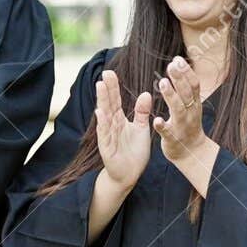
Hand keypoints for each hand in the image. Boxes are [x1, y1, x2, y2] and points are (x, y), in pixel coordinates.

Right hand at [93, 70, 153, 189]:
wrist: (129, 174)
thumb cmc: (134, 151)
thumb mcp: (141, 129)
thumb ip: (142, 112)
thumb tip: (145, 93)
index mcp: (119, 120)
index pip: (115, 100)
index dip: (113, 87)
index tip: (110, 72)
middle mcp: (111, 125)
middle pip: (108, 104)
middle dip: (106, 89)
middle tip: (105, 73)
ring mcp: (107, 136)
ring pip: (105, 116)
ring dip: (102, 101)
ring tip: (100, 86)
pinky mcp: (107, 148)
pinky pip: (105, 134)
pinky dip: (103, 123)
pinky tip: (100, 112)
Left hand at [152, 56, 212, 165]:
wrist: (191, 152)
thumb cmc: (188, 124)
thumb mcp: (191, 104)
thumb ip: (186, 87)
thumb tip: (178, 62)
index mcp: (194, 104)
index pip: (194, 85)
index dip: (187, 72)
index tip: (177, 59)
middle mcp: (191, 113)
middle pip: (187, 94)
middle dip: (180, 79)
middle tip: (171, 65)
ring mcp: (183, 126)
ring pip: (178, 109)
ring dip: (171, 96)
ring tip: (162, 82)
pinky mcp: (173, 139)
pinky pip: (168, 132)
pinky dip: (163, 126)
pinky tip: (157, 120)